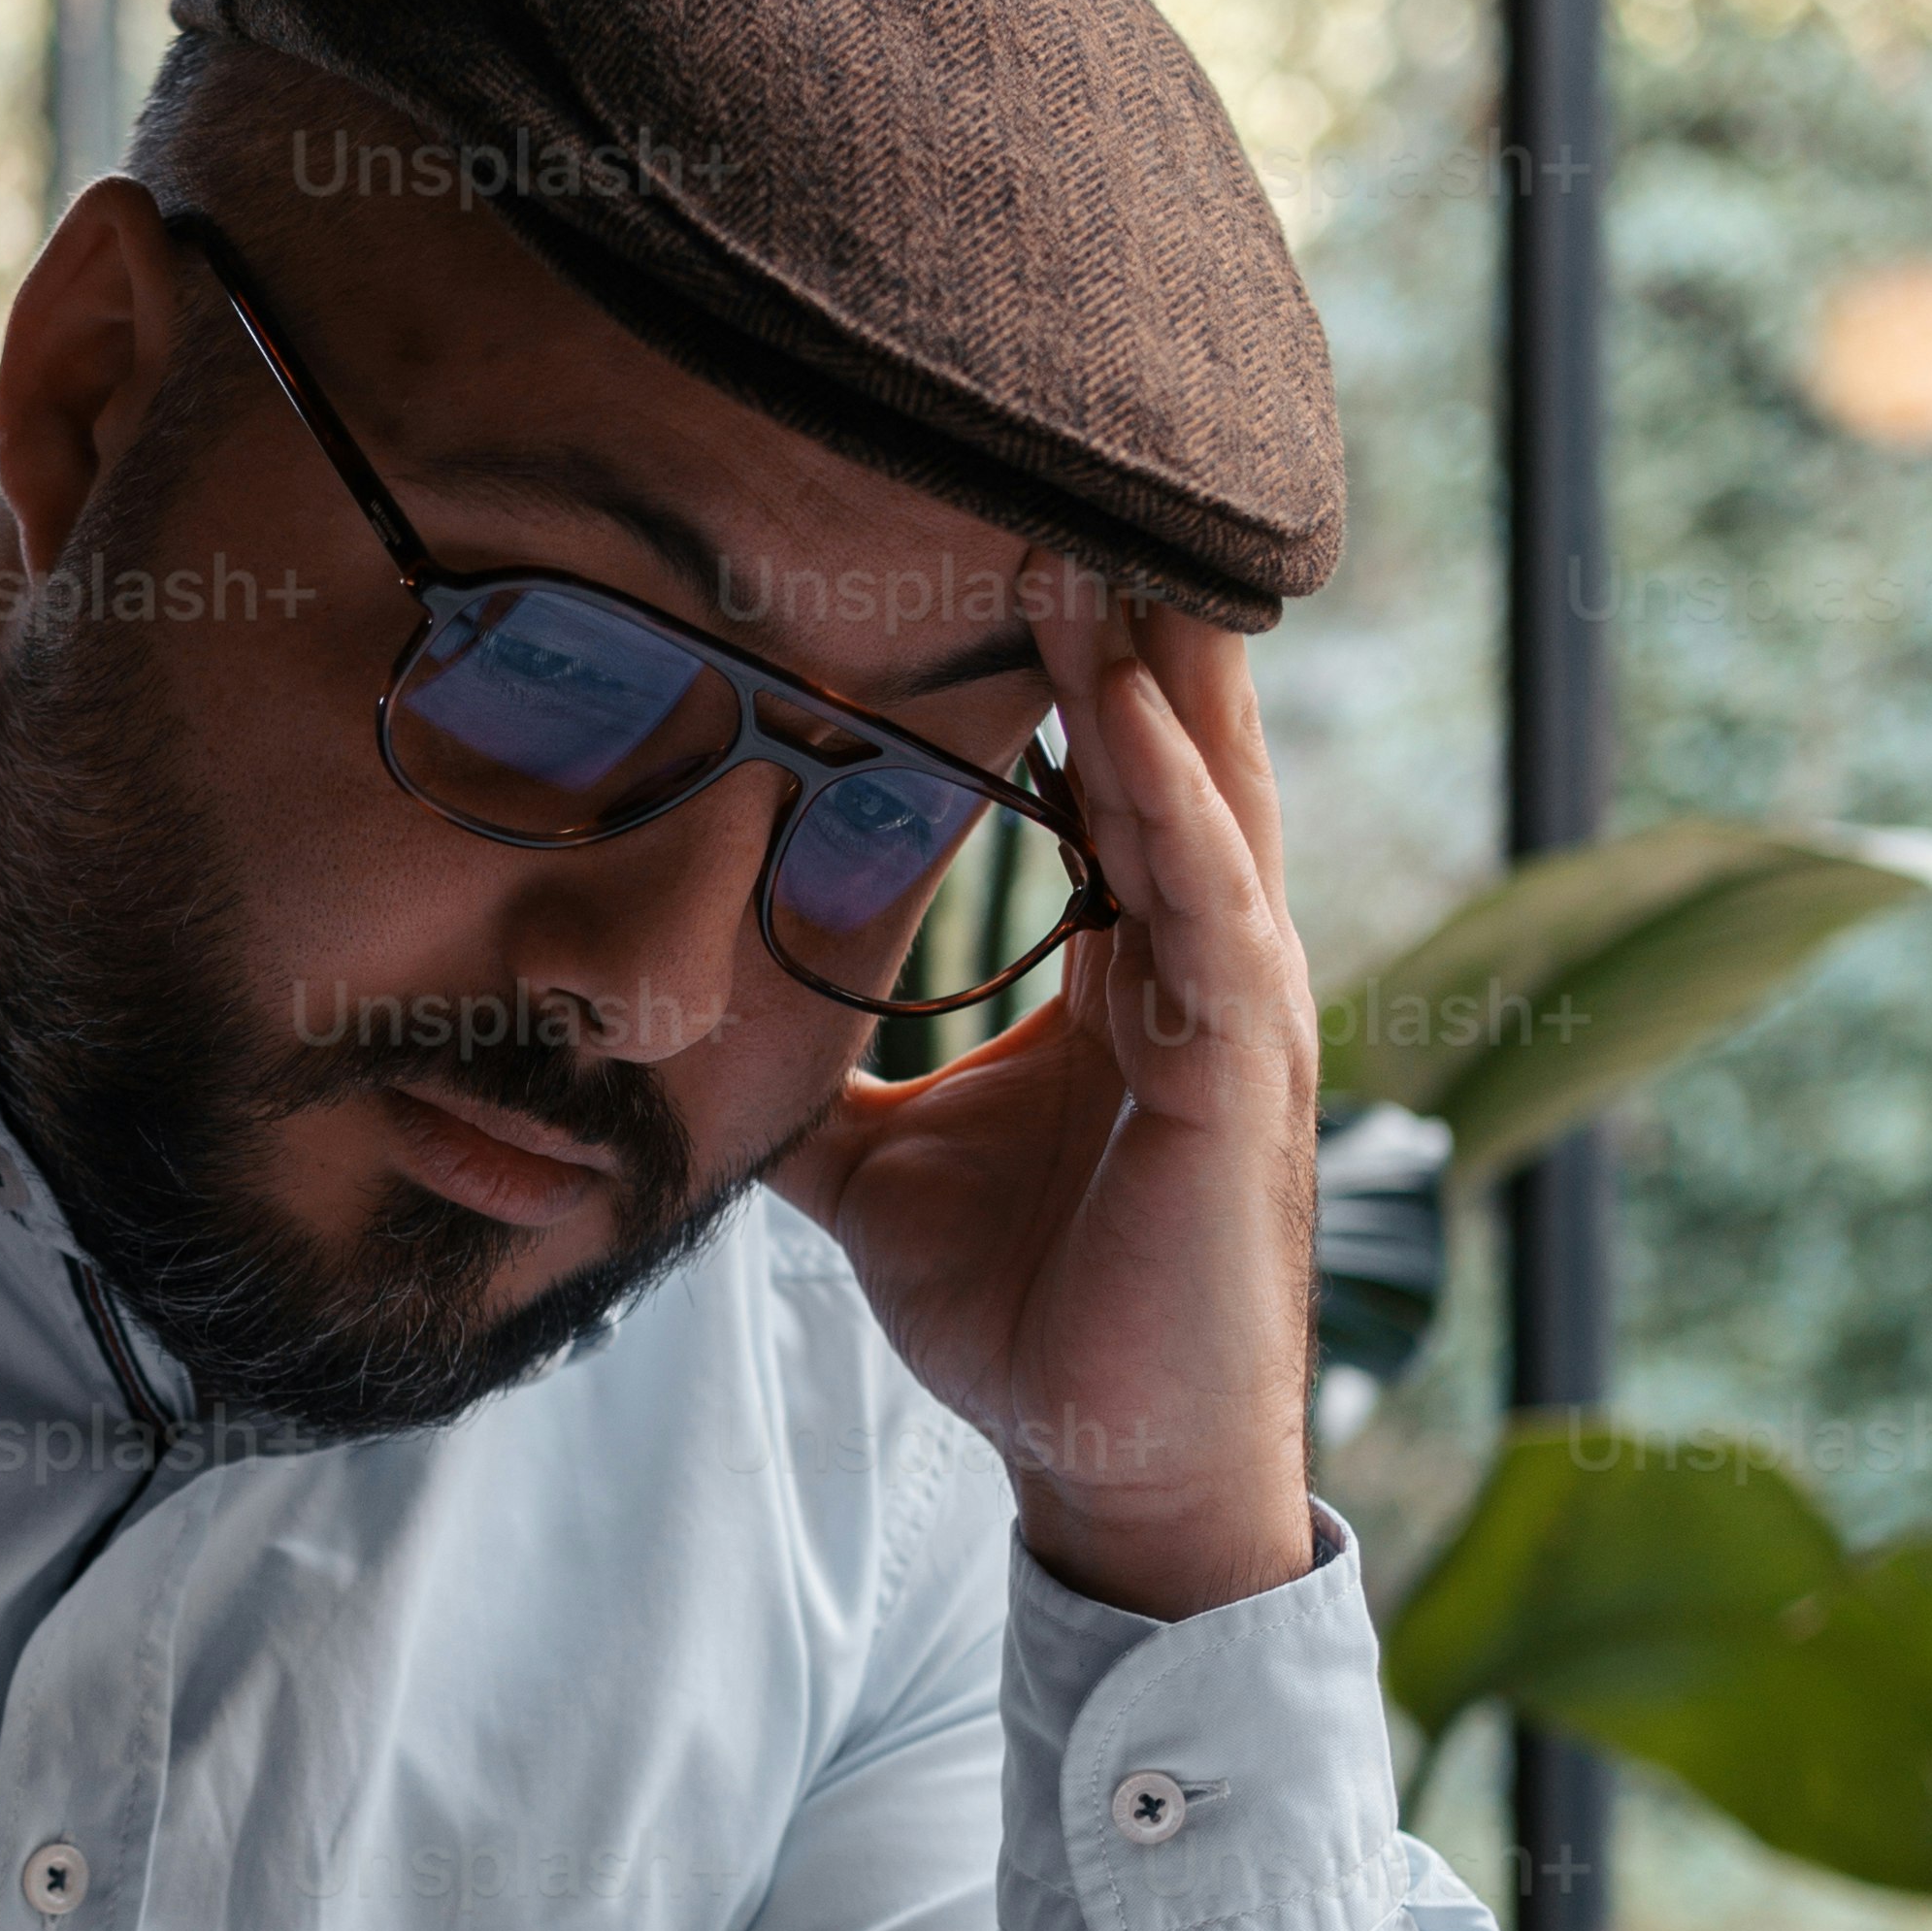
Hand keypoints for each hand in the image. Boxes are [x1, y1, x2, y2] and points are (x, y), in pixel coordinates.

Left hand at [770, 582, 1319, 1622]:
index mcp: (1137, 970)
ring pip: (1197, 799)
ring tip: (1085, 541)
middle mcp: (1205, 963)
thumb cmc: (1030, 1317)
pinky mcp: (1237, 1074)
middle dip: (1119, 615)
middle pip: (1169, 749)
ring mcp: (1238, 1010)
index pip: (1107, 776)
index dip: (1061, 659)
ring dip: (1140, 670)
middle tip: (1053, 466)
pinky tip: (1124, 719)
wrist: (1112, 1464)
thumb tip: (693, 1035)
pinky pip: (1206, 910)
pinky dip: (1168, 807)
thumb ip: (813, 1087)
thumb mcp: (883, 1175)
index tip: (991, 533)